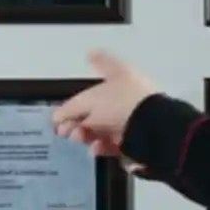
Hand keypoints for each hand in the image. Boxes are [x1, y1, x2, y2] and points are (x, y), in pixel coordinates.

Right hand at [52, 50, 159, 170]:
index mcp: (121, 76)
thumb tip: (58, 116)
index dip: (96, 61)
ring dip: (86, 132)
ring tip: (79, 137)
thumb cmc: (123, 104)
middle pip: (98, 105)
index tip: (83, 68)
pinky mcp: (136, 139)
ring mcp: (133, 117)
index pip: (105, 64)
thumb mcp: (89, 102)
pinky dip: (101, 145)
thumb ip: (70, 108)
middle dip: (77, 116)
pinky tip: (94, 148)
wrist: (152, 129)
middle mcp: (128, 94)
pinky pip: (113, 142)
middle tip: (64, 127)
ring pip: (102, 125)